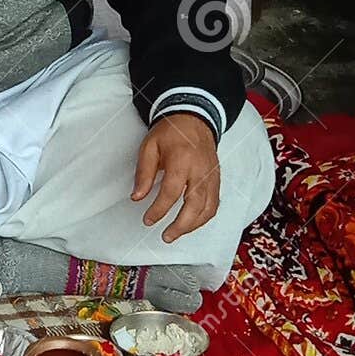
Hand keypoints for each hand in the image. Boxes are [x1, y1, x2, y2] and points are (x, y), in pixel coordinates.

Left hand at [131, 112, 220, 243]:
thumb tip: (137, 197)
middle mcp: (200, 171)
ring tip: (176, 233)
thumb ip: (144, 173)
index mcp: (182, 160)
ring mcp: (212, 177)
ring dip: (193, 226)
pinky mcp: (217, 180)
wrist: (195, 118)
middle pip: (194, 206)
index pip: (171, 193)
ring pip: (208, 209)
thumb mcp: (150, 147)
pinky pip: (214, 204)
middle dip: (180, 225)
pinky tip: (191, 223)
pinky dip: (204, 218)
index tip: (148, 220)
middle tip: (165, 236)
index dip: (159, 210)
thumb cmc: (170, 132)